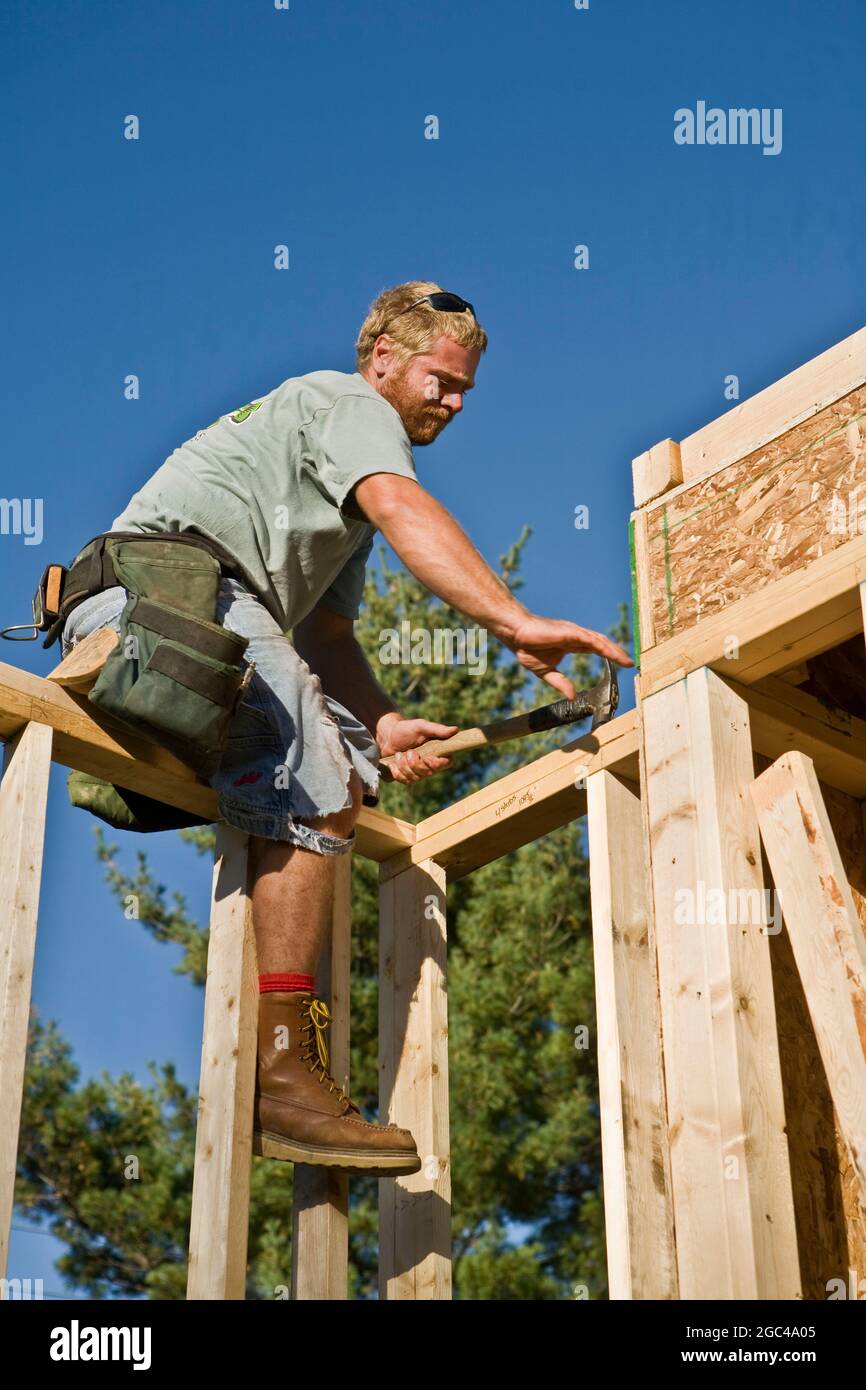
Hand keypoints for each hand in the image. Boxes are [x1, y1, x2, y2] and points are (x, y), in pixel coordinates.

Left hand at [377, 716, 459, 784]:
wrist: (387, 735)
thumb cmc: (406, 729)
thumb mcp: (420, 726)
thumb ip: (437, 729)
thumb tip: (455, 729)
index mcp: (437, 752)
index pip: (447, 763)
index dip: (438, 764)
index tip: (427, 758)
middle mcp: (429, 764)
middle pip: (428, 773)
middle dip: (415, 763)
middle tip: (408, 751)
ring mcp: (418, 772)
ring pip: (415, 778)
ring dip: (404, 766)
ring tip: (399, 754)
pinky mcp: (406, 776)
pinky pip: (404, 781)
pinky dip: (396, 771)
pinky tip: (393, 763)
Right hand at [503, 615, 633, 699]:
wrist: (515, 635)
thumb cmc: (527, 648)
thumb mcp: (546, 671)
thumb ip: (560, 682)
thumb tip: (572, 696)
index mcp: (571, 643)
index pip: (595, 648)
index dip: (608, 655)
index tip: (621, 664)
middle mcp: (576, 636)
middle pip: (602, 643)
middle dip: (616, 652)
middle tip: (629, 663)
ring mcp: (574, 632)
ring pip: (600, 641)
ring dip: (614, 650)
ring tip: (626, 660)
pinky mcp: (570, 632)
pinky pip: (591, 640)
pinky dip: (603, 647)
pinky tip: (612, 653)